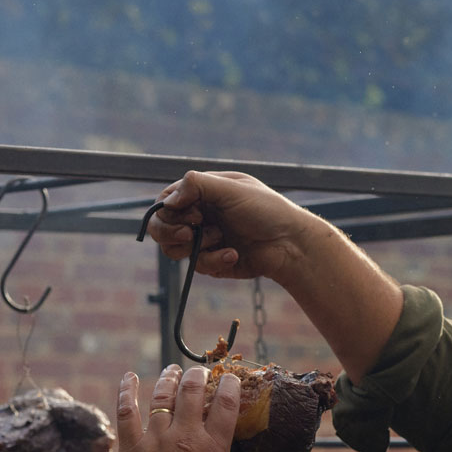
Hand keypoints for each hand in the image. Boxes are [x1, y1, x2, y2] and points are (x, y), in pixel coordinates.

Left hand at [115, 363, 244, 451]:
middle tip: (198, 372)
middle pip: (192, 391)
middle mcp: (186, 438)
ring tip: (172, 370)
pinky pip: (127, 413)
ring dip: (168, 379)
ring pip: (162, 397)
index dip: (229, 384)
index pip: (225, 403)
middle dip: (197, 376)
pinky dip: (128, 391)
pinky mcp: (132, 451)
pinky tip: (130, 377)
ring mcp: (156, 442)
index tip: (229, 378)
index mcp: (214, 449)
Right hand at [143, 171, 316, 282]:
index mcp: (201, 193)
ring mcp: (204, 239)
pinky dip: (215, 261)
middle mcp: (199, 215)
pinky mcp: (213, 260)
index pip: (165, 202)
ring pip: (174, 250)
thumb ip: (196, 185)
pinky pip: (198, 265)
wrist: (291, 245)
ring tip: (222, 240)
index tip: (194, 215)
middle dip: (172, 233)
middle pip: (161, 228)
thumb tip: (167, 201)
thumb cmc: (266, 210)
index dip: (170, 211)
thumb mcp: (232, 189)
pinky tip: (234, 255)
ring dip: (197, 247)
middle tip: (192, 233)